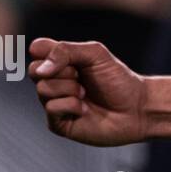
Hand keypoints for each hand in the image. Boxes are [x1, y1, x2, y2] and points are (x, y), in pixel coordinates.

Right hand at [28, 38, 149, 146]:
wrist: (136, 108)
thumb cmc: (118, 79)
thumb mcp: (95, 54)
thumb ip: (66, 51)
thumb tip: (41, 68)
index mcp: (61, 61)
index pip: (37, 49)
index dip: (48, 52)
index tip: (71, 58)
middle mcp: (54, 81)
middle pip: (34, 69)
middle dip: (62, 71)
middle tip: (81, 76)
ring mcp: (54, 101)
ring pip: (43, 89)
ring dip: (70, 88)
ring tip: (86, 93)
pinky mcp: (57, 122)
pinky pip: (51, 108)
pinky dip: (71, 105)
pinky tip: (85, 109)